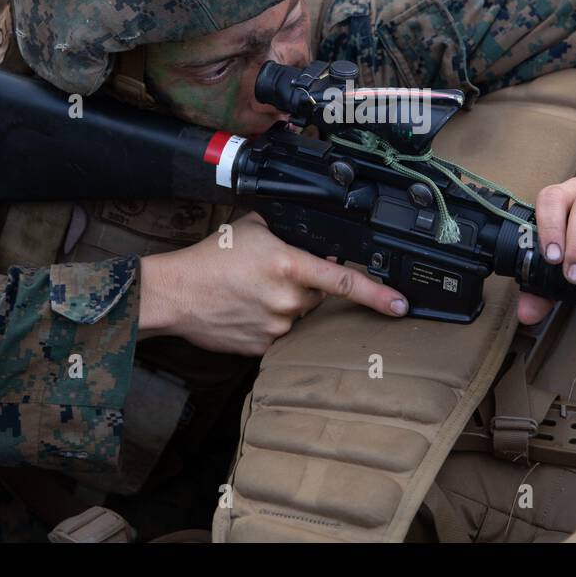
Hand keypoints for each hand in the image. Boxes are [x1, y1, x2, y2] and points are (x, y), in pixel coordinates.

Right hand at [138, 212, 408, 354]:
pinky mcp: (262, 349)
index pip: (345, 280)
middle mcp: (288, 299)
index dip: (378, 294)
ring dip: (287, 304)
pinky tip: (246, 309)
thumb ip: (287, 230)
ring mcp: (276, 327)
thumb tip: (309, 232)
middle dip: (306, 286)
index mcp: (290, 265)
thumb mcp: (253, 227)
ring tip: (252, 292)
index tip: (401, 305)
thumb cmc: (209, 258)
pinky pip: (280, 334)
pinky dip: (269, 321)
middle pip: (319, 296)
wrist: (174, 294)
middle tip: (272, 275)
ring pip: (300, 316)